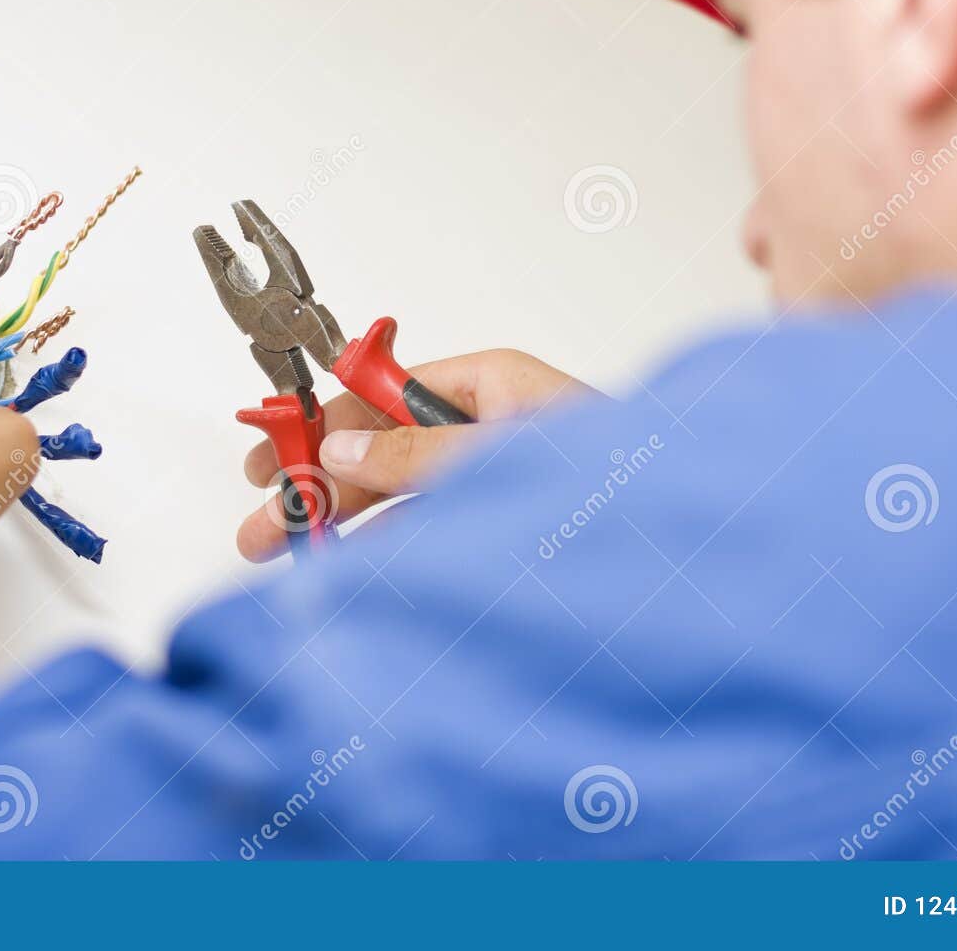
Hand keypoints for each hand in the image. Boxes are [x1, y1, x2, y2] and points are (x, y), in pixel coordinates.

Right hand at [239, 348, 594, 560]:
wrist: (691, 555)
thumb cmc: (622, 475)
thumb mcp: (498, 454)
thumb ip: (415, 457)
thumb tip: (342, 451)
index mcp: (492, 383)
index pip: (382, 387)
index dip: (323, 415)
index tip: (274, 445)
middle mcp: (490, 425)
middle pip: (381, 445)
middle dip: (319, 480)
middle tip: (266, 517)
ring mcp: (497, 479)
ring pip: (400, 495)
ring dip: (343, 524)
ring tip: (287, 555)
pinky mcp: (507, 527)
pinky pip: (432, 532)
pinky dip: (388, 552)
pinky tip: (351, 574)